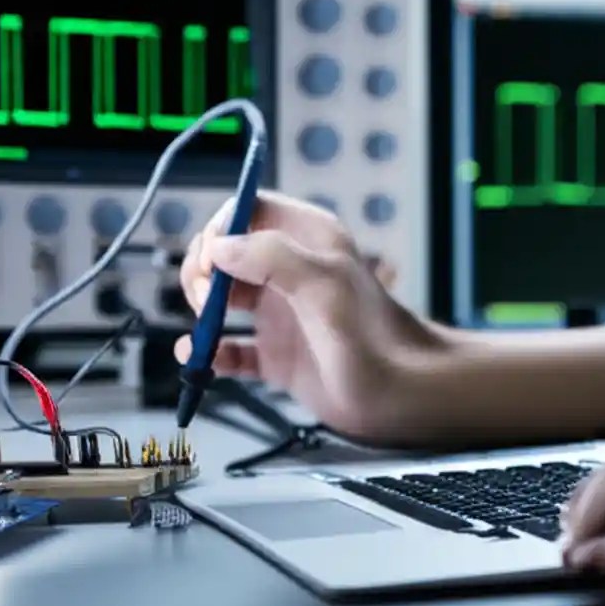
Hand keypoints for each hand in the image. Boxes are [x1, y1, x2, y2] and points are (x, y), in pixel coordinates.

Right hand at [177, 191, 443, 440]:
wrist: (403, 396)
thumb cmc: (374, 336)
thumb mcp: (325, 285)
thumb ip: (272, 257)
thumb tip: (218, 248)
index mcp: (306, 239)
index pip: (247, 210)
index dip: (220, 229)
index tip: (210, 261)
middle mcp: (289, 272)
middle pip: (225, 254)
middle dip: (202, 272)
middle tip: (204, 299)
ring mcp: (282, 315)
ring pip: (222, 300)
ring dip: (201, 312)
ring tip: (204, 332)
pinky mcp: (278, 357)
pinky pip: (232, 350)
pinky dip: (210, 353)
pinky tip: (200, 358)